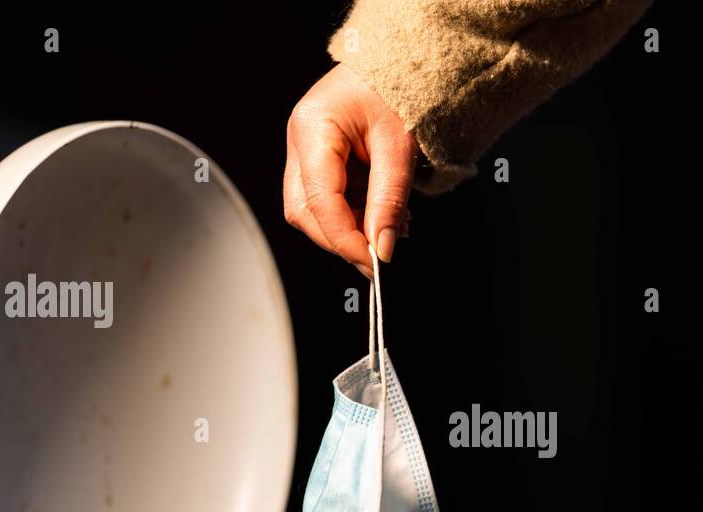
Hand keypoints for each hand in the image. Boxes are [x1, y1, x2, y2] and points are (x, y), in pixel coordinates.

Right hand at [284, 64, 416, 277]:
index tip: (374, 262)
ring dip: (352, 228)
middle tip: (381, 255)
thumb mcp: (400, 146)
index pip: (320, 200)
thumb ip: (389, 200)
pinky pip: (330, 197)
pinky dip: (357, 214)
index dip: (345, 239)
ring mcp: (306, 148)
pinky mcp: (321, 156)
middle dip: (342, 239)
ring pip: (315, 208)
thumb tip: (381, 248)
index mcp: (313, 127)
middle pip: (306, 210)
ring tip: (395, 228)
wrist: (402, 59)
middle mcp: (300, 139)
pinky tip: (386, 216)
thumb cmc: (399, 86)